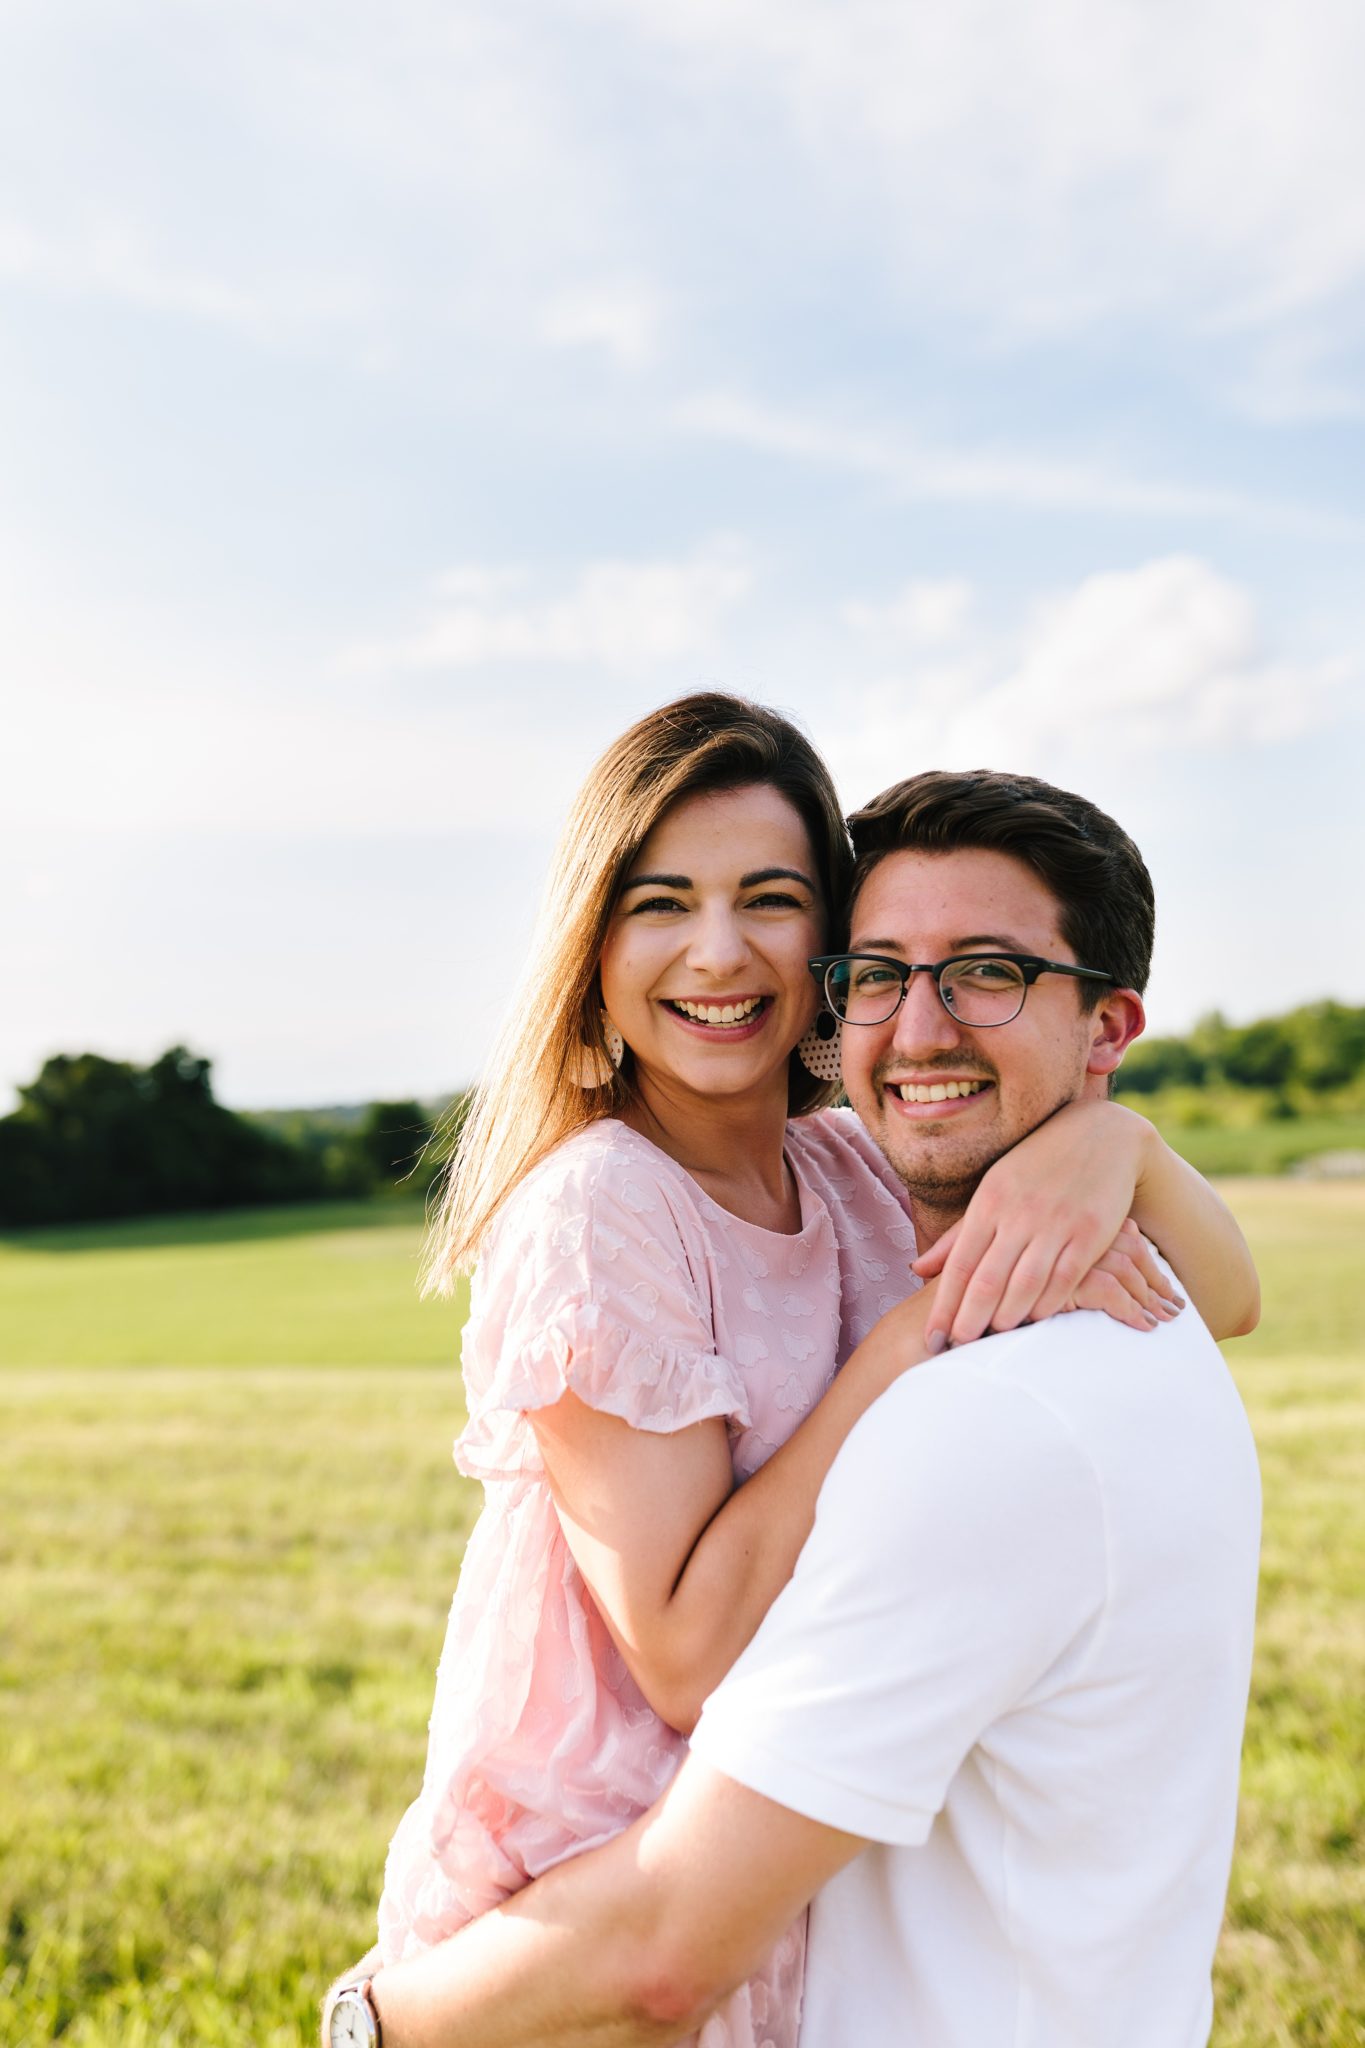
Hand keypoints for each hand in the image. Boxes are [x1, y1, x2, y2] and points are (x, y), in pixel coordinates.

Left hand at [911, 1101, 1182, 1347]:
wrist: (1102, 1135)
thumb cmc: (1037, 1166)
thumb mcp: (993, 1190)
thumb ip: (958, 1235)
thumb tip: (916, 1271)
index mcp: (988, 1203)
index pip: (958, 1265)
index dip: (944, 1307)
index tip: (932, 1339)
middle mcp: (1018, 1213)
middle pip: (986, 1280)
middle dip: (969, 1321)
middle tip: (958, 1351)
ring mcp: (1055, 1222)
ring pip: (1024, 1284)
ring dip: (1007, 1318)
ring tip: (993, 1341)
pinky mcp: (1090, 1231)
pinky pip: (1066, 1277)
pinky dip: (1049, 1304)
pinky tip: (1036, 1322)